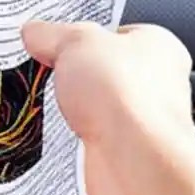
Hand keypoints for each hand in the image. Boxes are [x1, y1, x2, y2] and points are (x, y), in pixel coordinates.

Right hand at [21, 20, 194, 194]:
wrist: (134, 162)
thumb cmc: (126, 97)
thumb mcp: (76, 42)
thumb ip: (52, 34)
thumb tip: (35, 32)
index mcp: (159, 46)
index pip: (115, 33)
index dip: (82, 34)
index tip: (53, 37)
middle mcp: (158, 84)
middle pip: (102, 71)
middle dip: (73, 74)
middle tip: (50, 70)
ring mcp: (141, 122)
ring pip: (93, 107)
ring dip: (71, 107)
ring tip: (58, 103)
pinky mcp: (123, 153)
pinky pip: (87, 138)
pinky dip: (71, 136)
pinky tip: (63, 132)